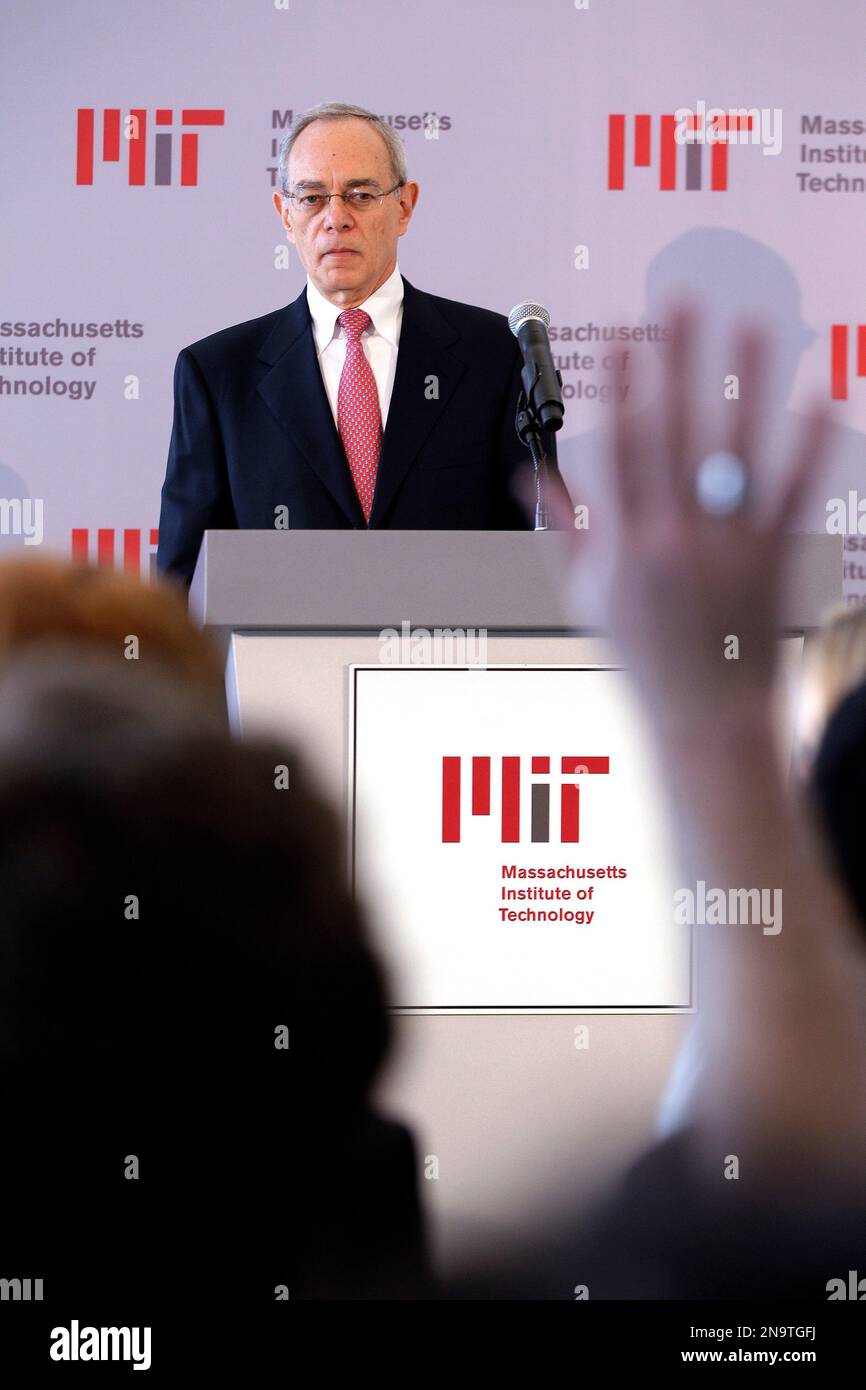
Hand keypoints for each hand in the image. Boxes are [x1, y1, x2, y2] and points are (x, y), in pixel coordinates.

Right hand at [554, 307, 832, 734]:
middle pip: (677, 433)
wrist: (704, 719)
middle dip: (677, 363)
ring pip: (737, 451)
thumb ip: (565, 530)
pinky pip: (790, 495)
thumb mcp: (588, 597)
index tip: (620, 341)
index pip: (620, 452)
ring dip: (745, 384)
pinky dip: (805, 448)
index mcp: (625, 545)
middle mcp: (674, 539)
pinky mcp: (771, 561)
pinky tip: (817, 399)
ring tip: (755, 325)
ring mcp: (726, 549)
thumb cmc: (643, 659)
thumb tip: (531, 478)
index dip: (619, 392)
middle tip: (682, 302)